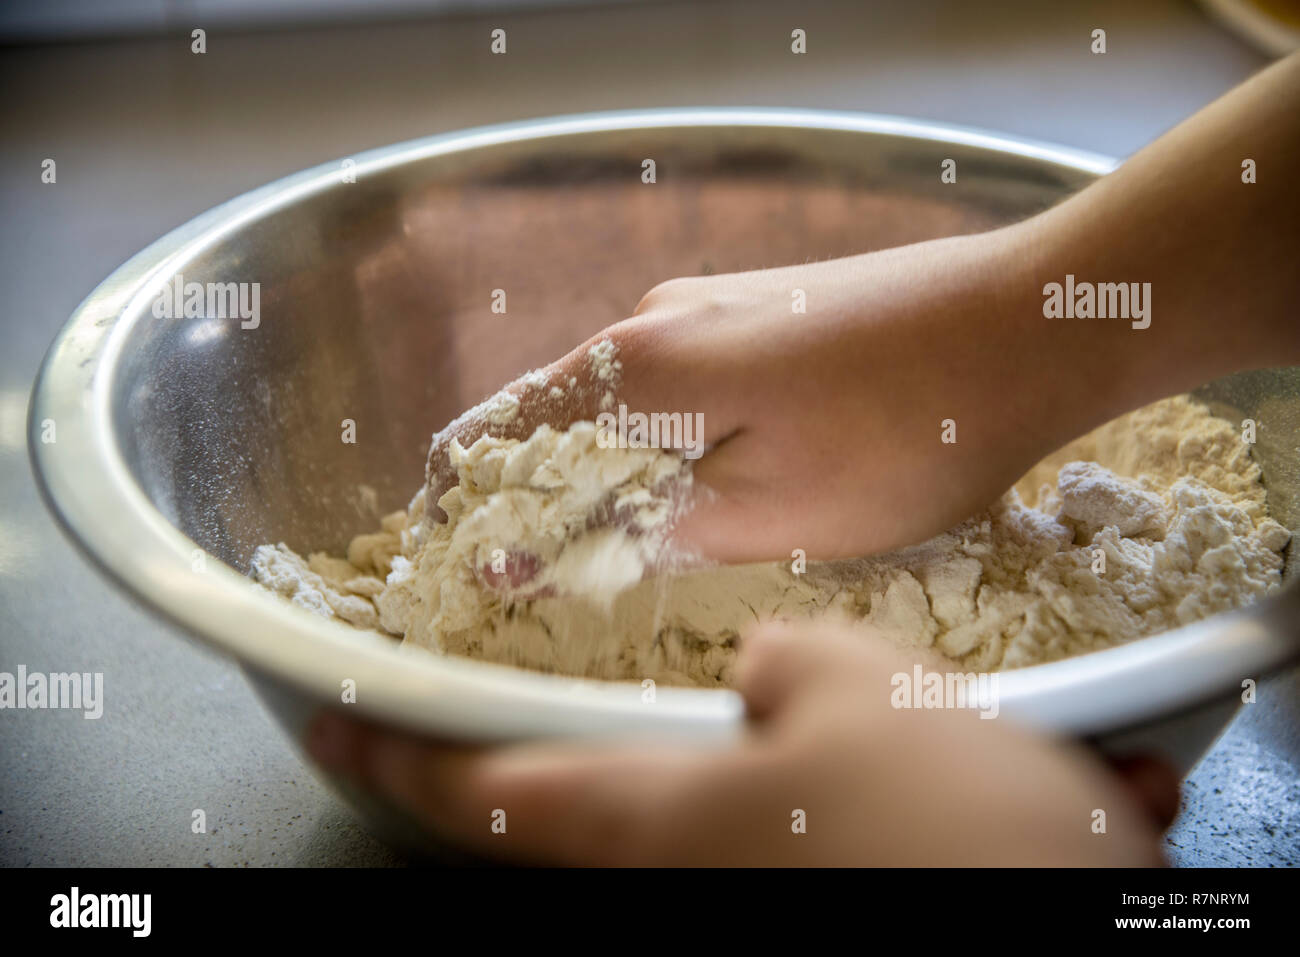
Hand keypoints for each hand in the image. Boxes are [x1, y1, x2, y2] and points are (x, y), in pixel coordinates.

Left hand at [307, 620, 1174, 865]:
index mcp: (659, 823)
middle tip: (676, 679)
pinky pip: (860, 834)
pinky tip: (1038, 771)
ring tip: (957, 728)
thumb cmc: (942, 824)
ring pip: (769, 807)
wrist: (1060, 902)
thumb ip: (792, 665)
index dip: (388, 751)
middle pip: (612, 805)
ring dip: (860, 752)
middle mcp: (695, 875)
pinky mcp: (843, 889)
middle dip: (647, 736)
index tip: (321, 718)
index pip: (477, 790)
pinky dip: (928, 790)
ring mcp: (768, 889)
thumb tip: (775, 675)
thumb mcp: (861, 696)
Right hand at [427, 231, 1064, 564]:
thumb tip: (536, 556)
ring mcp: (712, 305)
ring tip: (627, 540)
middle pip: (557, 413)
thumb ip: (649, 533)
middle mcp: (658, 319)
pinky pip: (678, 383)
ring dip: (609, 469)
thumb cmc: (905, 432)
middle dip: (542, 493)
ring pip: (623, 400)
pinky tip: (700, 480)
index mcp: (640, 364)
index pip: (506, 432)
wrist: (1027, 323)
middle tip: (552, 571)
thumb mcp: (772, 514)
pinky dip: (663, 439)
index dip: (475, 502)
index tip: (472, 566)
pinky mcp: (760, 311)